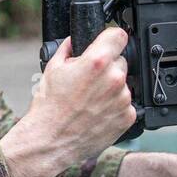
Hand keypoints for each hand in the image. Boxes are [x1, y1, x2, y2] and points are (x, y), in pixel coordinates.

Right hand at [2, 30, 134, 176]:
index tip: (108, 43)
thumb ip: (68, 49)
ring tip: (91, 100)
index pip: (119, 36)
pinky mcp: (127, 117)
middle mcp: (113, 78)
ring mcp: (123, 99)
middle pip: (121, 61)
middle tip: (90, 80)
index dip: (112, 38)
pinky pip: (125, 104)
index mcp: (96, 62)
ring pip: (123, 84)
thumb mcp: (52, 69)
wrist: (50, 140)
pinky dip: (114, 106)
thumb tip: (74, 41)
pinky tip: (97, 112)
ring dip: (111, 88)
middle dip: (107, 67)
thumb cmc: (49, 107)